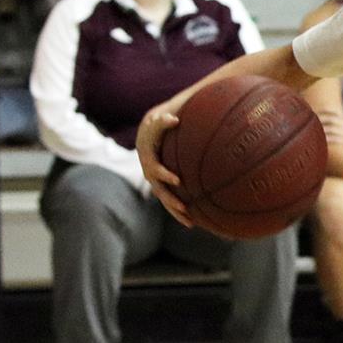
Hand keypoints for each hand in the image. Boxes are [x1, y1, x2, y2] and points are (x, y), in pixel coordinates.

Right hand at [136, 105, 192, 227]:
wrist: (148, 135)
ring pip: (165, 200)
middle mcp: (150, 173)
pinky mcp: (163, 186)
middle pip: (159, 190)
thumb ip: (164, 120)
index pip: (155, 169)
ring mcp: (156, 182)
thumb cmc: (157, 127)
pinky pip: (170, 200)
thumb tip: (173, 118)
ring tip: (190, 223)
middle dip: (171, 200)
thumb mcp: (158, 120)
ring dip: (175, 212)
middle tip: (184, 207)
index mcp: (148, 159)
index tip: (178, 181)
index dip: (165, 175)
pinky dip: (179, 211)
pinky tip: (194, 221)